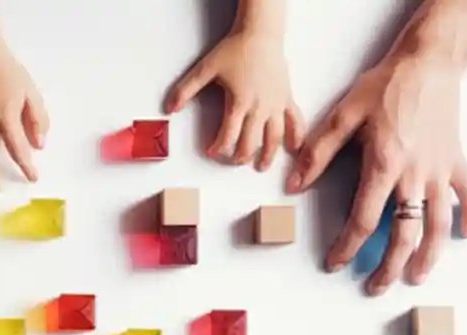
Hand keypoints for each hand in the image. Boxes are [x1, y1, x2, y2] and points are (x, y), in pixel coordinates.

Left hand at [167, 30, 303, 170]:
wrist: (260, 34)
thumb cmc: (236, 49)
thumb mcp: (205, 69)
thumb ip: (186, 90)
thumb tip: (171, 108)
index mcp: (239, 103)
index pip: (228, 136)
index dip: (219, 148)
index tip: (213, 152)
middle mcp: (259, 108)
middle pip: (250, 142)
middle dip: (240, 156)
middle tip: (233, 161)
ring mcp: (276, 105)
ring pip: (273, 138)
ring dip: (267, 155)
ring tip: (261, 167)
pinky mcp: (287, 98)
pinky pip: (295, 122)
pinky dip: (296, 136)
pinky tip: (294, 148)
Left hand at [289, 55, 466, 294]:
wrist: (428, 63)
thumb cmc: (385, 86)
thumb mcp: (343, 115)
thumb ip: (318, 153)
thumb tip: (294, 186)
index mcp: (384, 165)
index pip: (363, 219)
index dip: (347, 247)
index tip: (335, 263)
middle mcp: (415, 175)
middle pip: (403, 233)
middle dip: (388, 267)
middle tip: (375, 287)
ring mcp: (440, 171)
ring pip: (438, 224)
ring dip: (428, 256)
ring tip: (416, 277)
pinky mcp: (458, 161)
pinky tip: (466, 235)